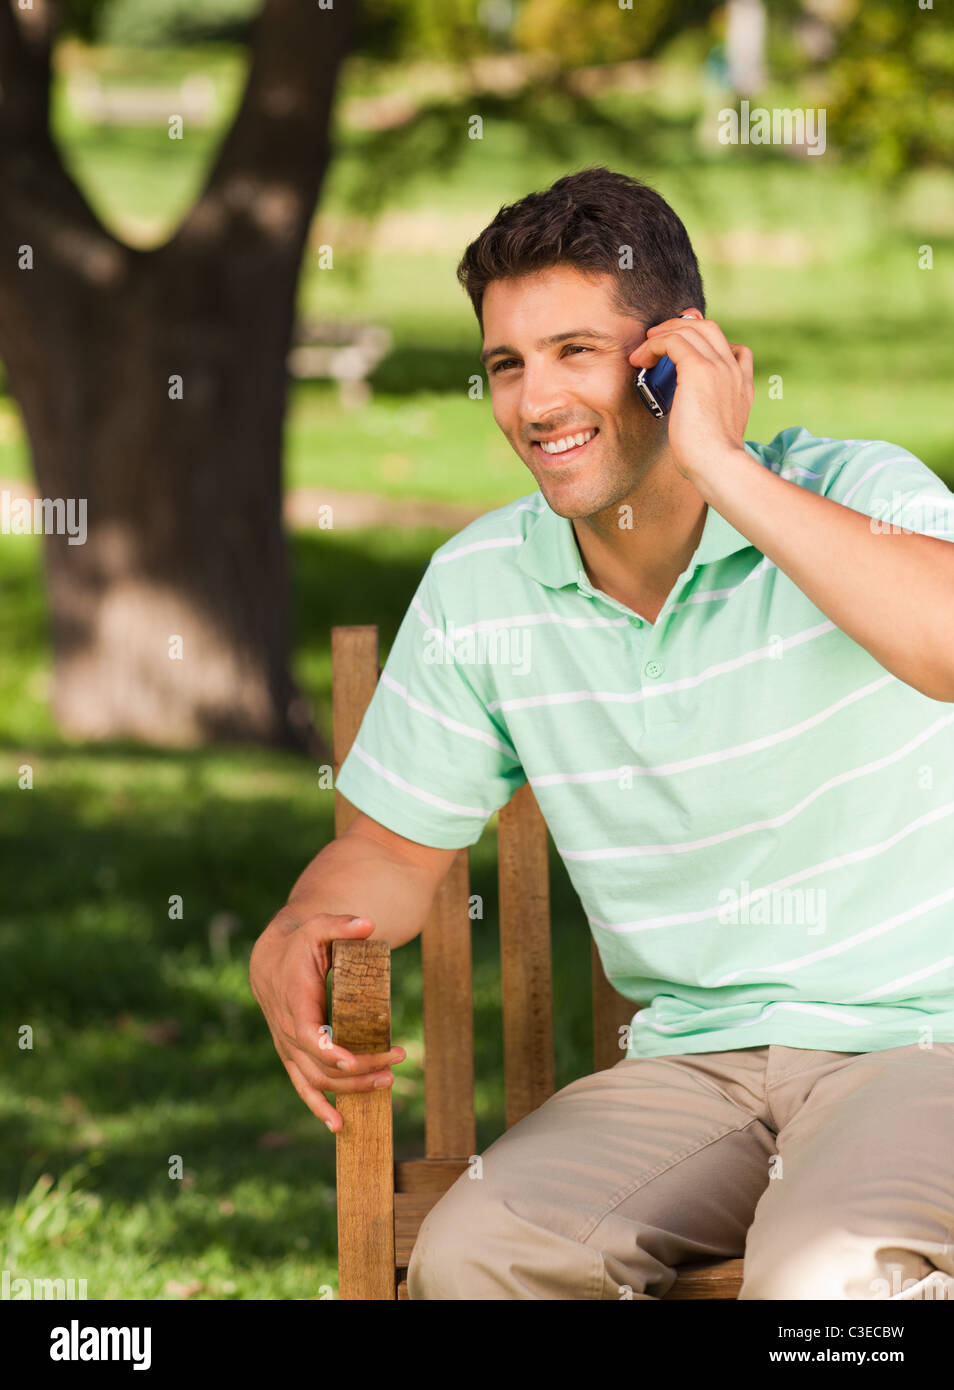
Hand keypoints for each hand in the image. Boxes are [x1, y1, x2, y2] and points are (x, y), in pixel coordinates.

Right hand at [249, 907, 405, 1133]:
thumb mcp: (318, 926)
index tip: (354, 1061)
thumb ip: (342, 924)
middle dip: (360, 1068)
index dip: (329, 1052)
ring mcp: (288, 1048)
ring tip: (387, 1082)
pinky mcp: (292, 1056)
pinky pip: (303, 1088)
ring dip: (350, 1089)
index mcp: (295, 1002)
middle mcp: (288, 1031)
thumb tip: (369, 924)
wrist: (271, 961)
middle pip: (321, 1064)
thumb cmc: (301, 943)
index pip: (307, 1035)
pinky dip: (318, 1108)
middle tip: (397, 1060)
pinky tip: (339, 1125)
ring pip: (316, 1081)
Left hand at [628, 310, 753, 482]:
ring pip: (690, 329)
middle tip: (656, 339)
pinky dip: (654, 345)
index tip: (680, 345)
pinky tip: (641, 360)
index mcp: (743, 386)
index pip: (733, 348)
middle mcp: (734, 371)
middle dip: (680, 326)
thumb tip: (686, 411)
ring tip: (643, 351)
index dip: (704, 340)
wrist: (718, 466)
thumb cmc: (710, 460)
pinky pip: (673, 341)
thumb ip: (706, 412)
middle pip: (708, 328)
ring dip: (662, 335)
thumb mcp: (714, 430)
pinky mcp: (699, 369)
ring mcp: (719, 367)